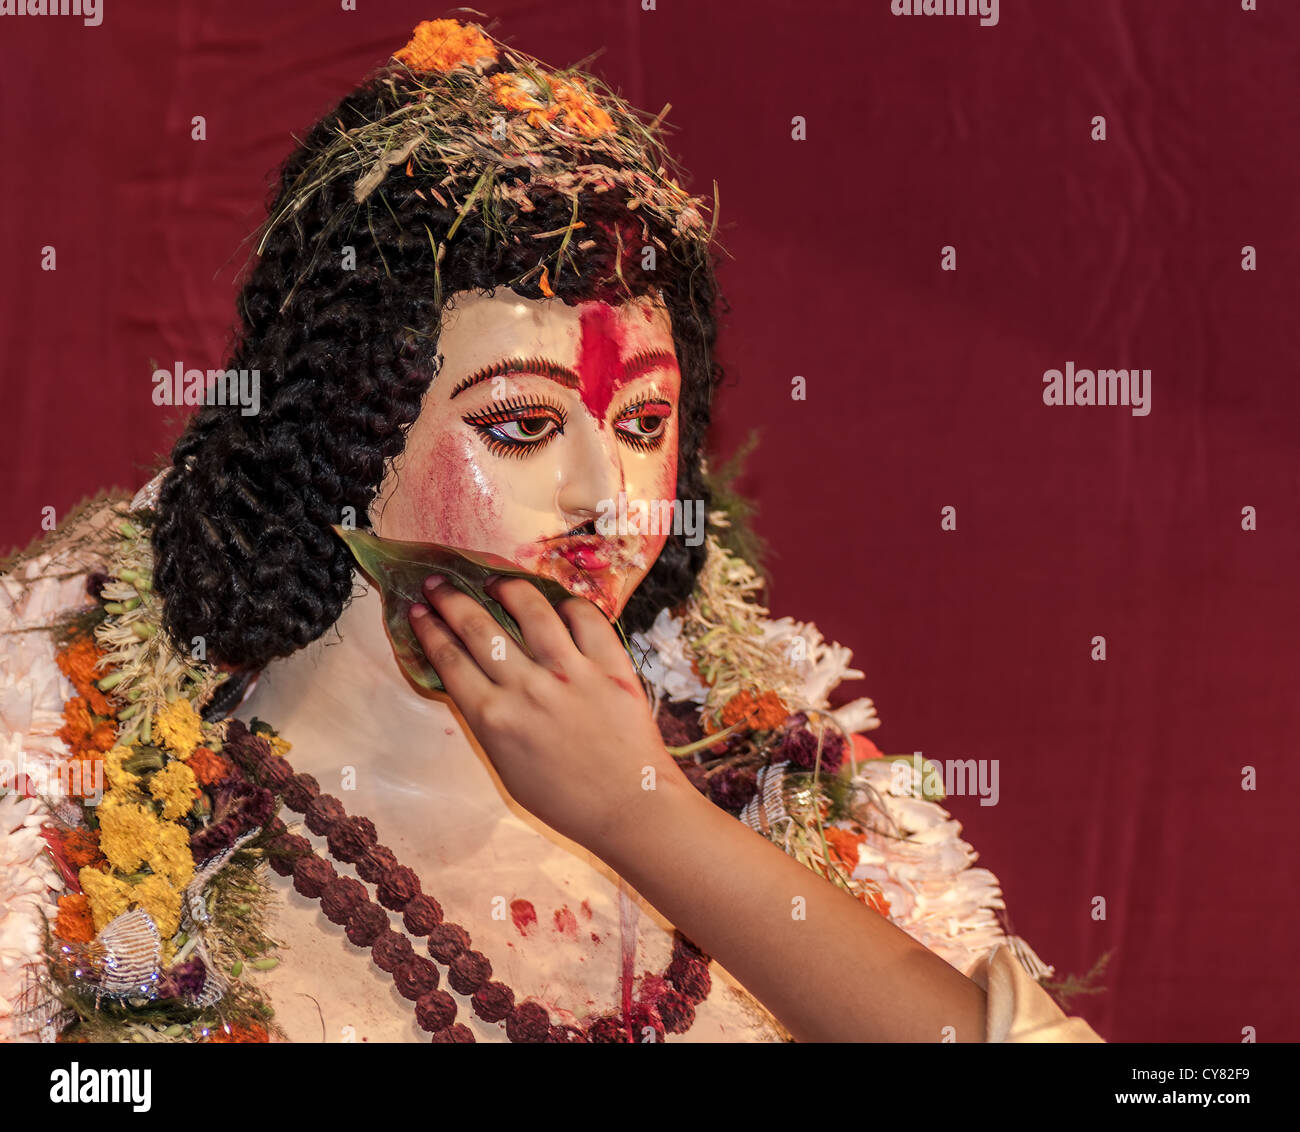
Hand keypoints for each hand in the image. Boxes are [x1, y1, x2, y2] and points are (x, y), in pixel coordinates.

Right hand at [407, 574, 688, 855]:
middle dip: (450, 599)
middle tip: (437, 583)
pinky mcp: (611, 666)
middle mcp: (527, 689)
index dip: (429, 629)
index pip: (449, 659)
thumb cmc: (564, 798)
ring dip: (506, 588)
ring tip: (495, 581)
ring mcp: (571, 673)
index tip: (418, 610)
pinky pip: (585, 618)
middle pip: (477, 628)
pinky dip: (567, 605)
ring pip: (531, 610)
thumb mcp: (505, 767)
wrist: (628, 808)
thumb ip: (486, 721)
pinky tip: (555, 603)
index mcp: (494, 719)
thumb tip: (466, 679)